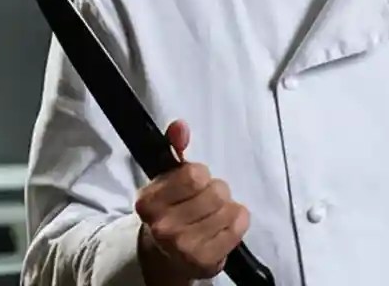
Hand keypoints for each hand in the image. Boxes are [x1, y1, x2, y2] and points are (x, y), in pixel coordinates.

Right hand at [135, 119, 250, 283]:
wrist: (168, 255)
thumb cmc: (172, 209)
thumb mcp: (167, 178)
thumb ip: (173, 147)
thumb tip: (180, 126)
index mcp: (149, 202)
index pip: (194, 174)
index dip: (200, 174)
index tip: (194, 182)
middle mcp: (163, 226)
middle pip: (216, 192)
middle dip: (216, 191)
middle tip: (207, 200)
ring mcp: (184, 247)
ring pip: (230, 209)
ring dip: (228, 207)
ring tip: (214, 214)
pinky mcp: (206, 262)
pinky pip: (239, 228)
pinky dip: (238, 222)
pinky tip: (225, 225)